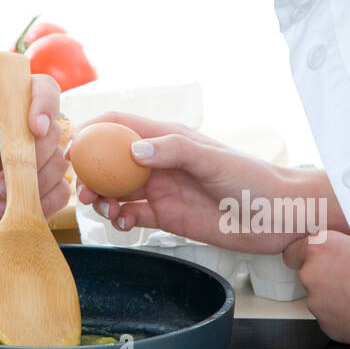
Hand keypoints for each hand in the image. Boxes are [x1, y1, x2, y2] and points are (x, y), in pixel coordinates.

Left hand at [0, 39, 69, 252]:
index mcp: (1, 110)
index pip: (40, 90)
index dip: (44, 105)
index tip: (33, 129)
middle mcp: (21, 133)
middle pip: (55, 129)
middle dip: (32, 158)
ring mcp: (33, 164)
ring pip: (61, 162)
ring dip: (31, 185)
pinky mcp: (42, 193)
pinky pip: (62, 191)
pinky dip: (40, 202)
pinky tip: (11, 210)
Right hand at [73, 112, 302, 253]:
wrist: (275, 217)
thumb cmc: (250, 179)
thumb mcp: (211, 159)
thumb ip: (173, 150)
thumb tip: (134, 149)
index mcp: (167, 138)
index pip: (120, 125)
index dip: (93, 132)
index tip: (74, 148)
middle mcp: (158, 162)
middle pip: (110, 161)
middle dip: (91, 173)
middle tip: (83, 190)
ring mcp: (160, 189)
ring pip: (116, 190)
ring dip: (102, 198)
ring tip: (103, 209)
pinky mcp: (166, 216)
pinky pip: (132, 215)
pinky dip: (120, 219)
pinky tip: (123, 223)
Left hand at [282, 231, 349, 348]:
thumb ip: (342, 243)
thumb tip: (334, 242)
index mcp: (319, 248)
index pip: (294, 250)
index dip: (308, 255)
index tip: (321, 260)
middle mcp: (310, 273)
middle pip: (307, 273)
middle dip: (323, 275)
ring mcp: (315, 302)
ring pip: (318, 295)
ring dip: (332, 295)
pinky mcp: (324, 324)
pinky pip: (328, 315)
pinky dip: (340, 314)